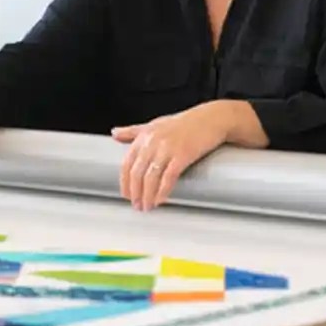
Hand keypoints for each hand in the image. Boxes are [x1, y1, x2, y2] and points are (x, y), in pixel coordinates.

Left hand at [111, 100, 249, 211]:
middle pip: (137, 172)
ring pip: (151, 177)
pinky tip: (160, 200)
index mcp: (144, 136)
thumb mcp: (155, 124)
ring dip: (147, 195)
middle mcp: (153, 142)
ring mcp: (167, 148)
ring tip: (147, 206)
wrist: (211, 118)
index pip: (127, 162)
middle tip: (136, 205)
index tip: (125, 194)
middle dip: (134, 192)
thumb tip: (114, 133)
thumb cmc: (184, 123)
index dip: (124, 181)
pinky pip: (168, 177)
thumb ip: (134, 131)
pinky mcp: (183, 155)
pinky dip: (163, 191)